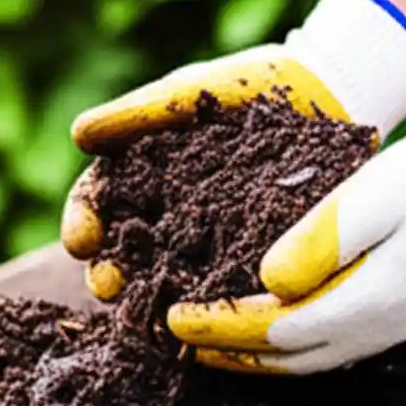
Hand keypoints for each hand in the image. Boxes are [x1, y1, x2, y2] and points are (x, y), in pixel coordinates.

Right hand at [62, 0, 405, 300]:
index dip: (84, 223)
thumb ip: (136, 113)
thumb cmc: (249, 88)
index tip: (81, 238)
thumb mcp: (188, 93)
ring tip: (140, 308)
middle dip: (109, 273)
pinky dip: (209, 304)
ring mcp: (211, 243)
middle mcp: (171, 217)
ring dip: (148, 299)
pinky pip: (227, 287)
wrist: (326, 93)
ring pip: (170, 279)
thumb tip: (79, 134)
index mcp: (144, 178)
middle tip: (107, 286)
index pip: (99, 205)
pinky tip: (199, 317)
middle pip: (126, 253)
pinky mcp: (254, 260)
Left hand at [167, 85, 405, 374]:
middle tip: (177, 339)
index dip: (220, 327)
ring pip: (308, 362)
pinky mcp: (396, 318)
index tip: (174, 317)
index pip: (275, 330)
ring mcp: (391, 330)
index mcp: (367, 300)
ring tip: (210, 348)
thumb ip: (321, 239)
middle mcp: (379, 329)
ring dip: (255, 359)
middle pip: (287, 358)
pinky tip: (267, 339)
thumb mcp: (372, 194)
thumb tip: (268, 281)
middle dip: (227, 352)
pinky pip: (329, 350)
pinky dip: (288, 351)